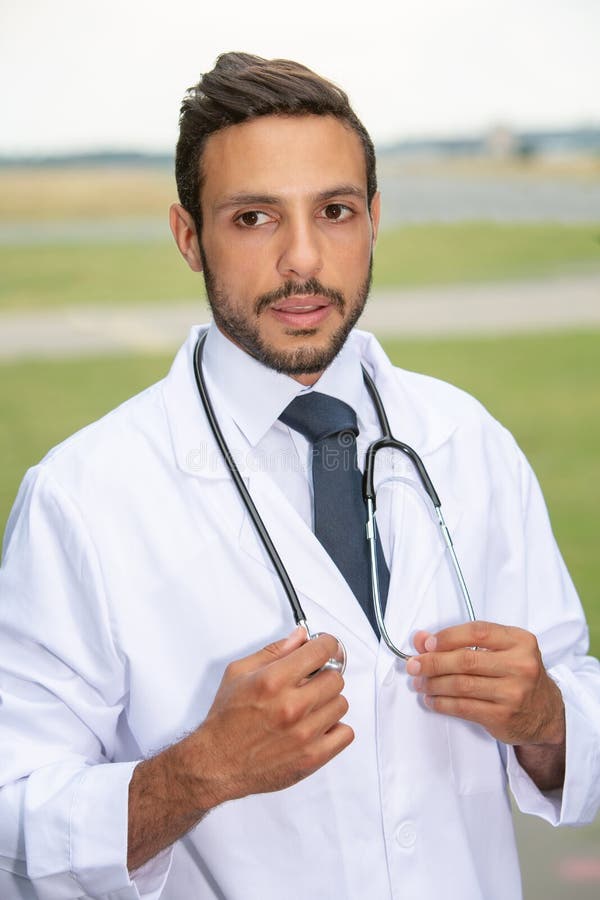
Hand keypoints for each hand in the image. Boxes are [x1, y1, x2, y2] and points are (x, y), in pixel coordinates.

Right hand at [183, 627, 353, 808]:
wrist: (217, 763)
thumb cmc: (226, 719)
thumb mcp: (239, 672)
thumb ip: (274, 651)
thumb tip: (300, 636)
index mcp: (274, 680)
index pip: (321, 651)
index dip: (326, 645)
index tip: (325, 648)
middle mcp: (292, 706)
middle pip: (336, 678)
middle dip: (324, 675)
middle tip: (310, 682)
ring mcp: (305, 733)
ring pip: (341, 704)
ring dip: (328, 702)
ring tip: (309, 707)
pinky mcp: (313, 757)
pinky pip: (346, 733)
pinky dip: (334, 728)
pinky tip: (316, 726)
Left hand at [406, 621, 564, 747]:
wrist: (546, 714)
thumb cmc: (517, 675)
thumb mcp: (499, 650)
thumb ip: (462, 641)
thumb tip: (420, 639)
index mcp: (520, 641)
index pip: (477, 632)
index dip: (447, 636)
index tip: (427, 644)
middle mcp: (520, 665)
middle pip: (465, 660)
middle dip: (432, 662)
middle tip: (413, 665)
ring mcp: (513, 693)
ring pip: (461, 685)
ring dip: (434, 684)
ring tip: (420, 683)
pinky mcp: (503, 716)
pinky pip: (463, 707)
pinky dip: (442, 703)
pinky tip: (432, 700)